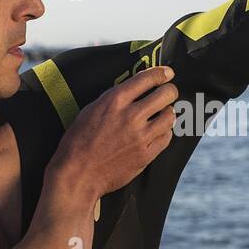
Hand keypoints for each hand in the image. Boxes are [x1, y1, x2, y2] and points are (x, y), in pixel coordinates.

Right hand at [49, 65, 178, 200]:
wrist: (78, 175)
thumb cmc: (78, 142)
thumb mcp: (90, 111)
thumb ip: (112, 100)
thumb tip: (131, 91)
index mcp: (114, 100)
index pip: (147, 78)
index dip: (161, 73)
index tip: (168, 73)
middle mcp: (130, 116)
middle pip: (166, 95)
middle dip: (169, 91)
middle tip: (168, 93)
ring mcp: (140, 136)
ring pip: (170, 116)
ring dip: (168, 112)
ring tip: (163, 113)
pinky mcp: (146, 155)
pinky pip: (167, 137)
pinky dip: (165, 132)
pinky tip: (159, 131)